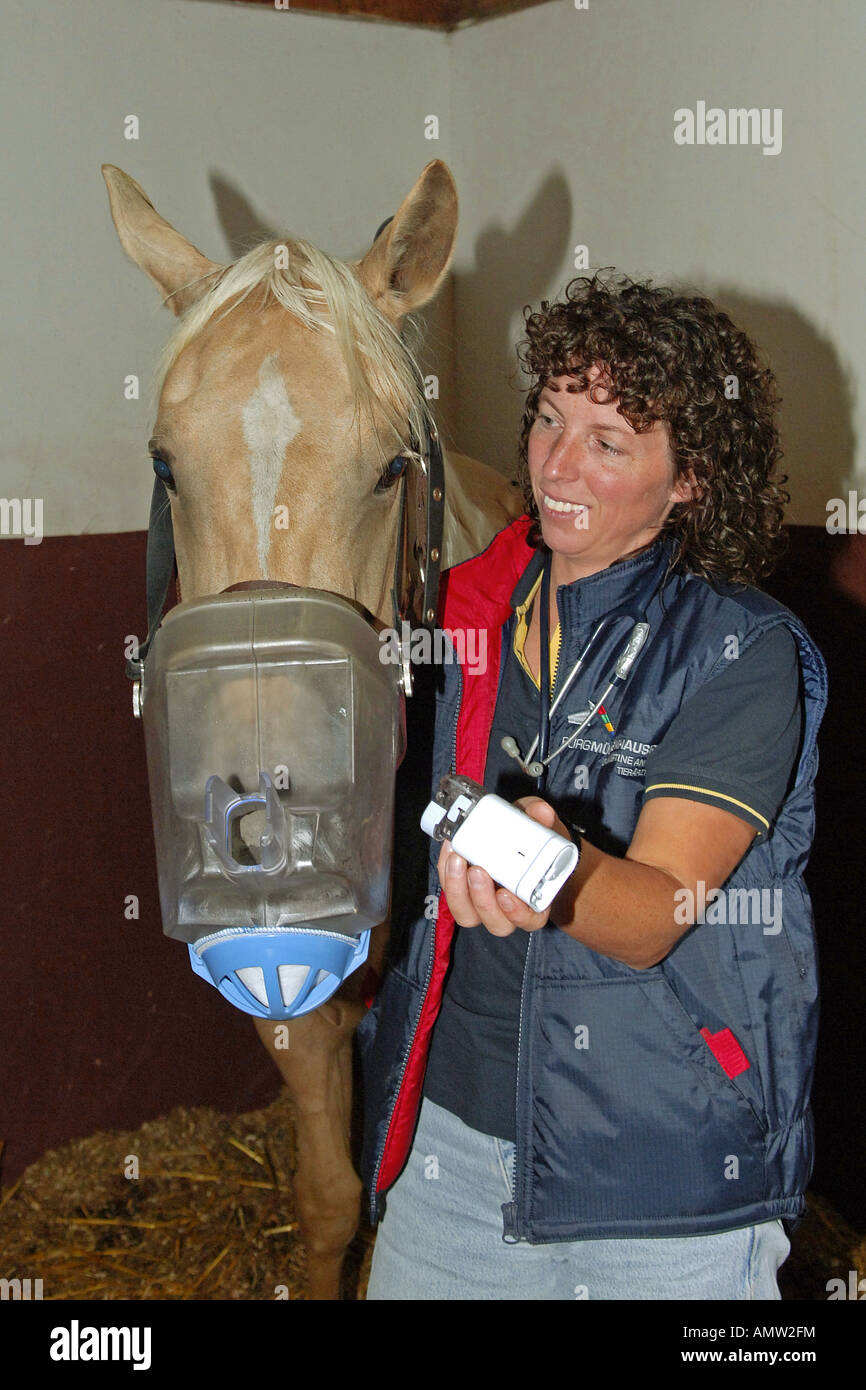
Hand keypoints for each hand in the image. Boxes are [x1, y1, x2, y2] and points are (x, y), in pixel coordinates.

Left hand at [436, 796, 573, 937]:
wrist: (520, 842)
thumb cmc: (536, 843)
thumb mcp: (543, 827)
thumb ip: (543, 820)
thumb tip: (542, 812)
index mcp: (537, 900)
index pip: (531, 919)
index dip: (518, 913)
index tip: (506, 895)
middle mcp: (509, 910)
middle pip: (496, 923)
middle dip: (482, 900)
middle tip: (478, 871)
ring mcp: (483, 903)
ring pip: (467, 915)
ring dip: (458, 890)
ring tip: (457, 860)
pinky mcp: (463, 891)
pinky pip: (451, 892)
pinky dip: (447, 873)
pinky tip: (450, 849)